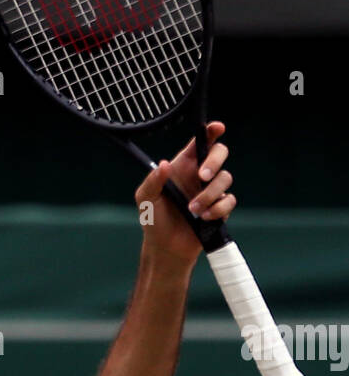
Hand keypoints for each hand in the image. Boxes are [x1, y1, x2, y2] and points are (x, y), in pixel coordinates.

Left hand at [134, 120, 234, 269]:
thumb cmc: (154, 219)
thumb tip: (163, 164)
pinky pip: (229, 200)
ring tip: (192, 209)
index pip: (200, 142)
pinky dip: (217, 209)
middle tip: (201, 176)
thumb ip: (153, 180)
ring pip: (225, 178)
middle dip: (214, 162)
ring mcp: (212, 191)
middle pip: (220, 153)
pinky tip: (203, 218)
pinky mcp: (220, 208)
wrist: (165, 247)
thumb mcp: (146, 198)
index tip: (217, 127)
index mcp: (183, 166)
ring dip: (209, 194)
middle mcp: (200, 175)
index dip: (211, 131)